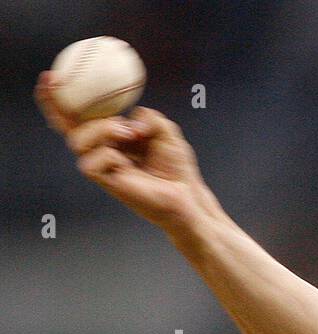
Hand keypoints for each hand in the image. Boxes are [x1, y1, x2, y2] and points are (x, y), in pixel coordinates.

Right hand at [35, 70, 217, 232]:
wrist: (186, 192)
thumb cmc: (175, 164)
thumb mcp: (166, 130)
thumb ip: (149, 117)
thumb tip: (131, 121)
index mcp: (110, 134)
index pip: (77, 114)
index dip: (58, 97)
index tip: (49, 75)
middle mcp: (101, 148)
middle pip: (66, 126)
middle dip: (57, 106)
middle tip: (70, 90)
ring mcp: (101, 165)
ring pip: (77, 141)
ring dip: (101, 129)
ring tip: (128, 132)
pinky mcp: (105, 182)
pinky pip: (89, 164)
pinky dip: (108, 155)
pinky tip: (126, 161)